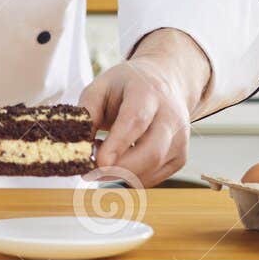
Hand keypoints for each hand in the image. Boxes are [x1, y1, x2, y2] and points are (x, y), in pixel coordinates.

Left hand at [78, 28, 208, 186]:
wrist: (164, 82)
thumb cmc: (127, 86)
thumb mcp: (101, 87)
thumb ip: (87, 112)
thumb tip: (78, 145)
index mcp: (148, 92)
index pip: (136, 120)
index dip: (117, 144)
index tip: (97, 163)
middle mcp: (170, 116)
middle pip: (151, 152)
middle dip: (119, 170)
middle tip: (89, 172)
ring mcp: (180, 139)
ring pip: (153, 169)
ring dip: (121, 173)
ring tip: (102, 155)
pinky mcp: (180, 157)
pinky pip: (153, 178)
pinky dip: (131, 176)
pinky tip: (120, 159)